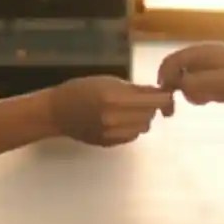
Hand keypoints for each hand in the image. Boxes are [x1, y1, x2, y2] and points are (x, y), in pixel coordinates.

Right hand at [48, 76, 174, 146]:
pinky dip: (132, 127)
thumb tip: (158, 91)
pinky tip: (121, 119)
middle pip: (151, 114)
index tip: (166, 93)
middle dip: (152, 106)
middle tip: (145, 99)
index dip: (165, 97)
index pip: (154, 101)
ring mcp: (113, 133)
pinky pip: (133, 136)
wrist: (58, 112)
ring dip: (143, 117)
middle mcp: (116, 118)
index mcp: (116, 98)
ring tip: (131, 109)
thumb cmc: (82, 89)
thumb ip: (134, 88)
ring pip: (144, 127)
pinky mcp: (110, 143)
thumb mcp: (108, 81)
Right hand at [157, 43, 223, 105]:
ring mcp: (213, 65)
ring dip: (190, 91)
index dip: (164, 76)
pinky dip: (201, 92)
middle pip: (179, 69)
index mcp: (203, 52)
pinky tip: (211, 99)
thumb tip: (180, 86)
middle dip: (176, 86)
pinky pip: (202, 83)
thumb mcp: (221, 82)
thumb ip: (198, 82)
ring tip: (203, 101)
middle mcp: (205, 55)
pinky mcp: (220, 76)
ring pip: (189, 77)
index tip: (164, 96)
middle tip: (175, 107)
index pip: (173, 60)